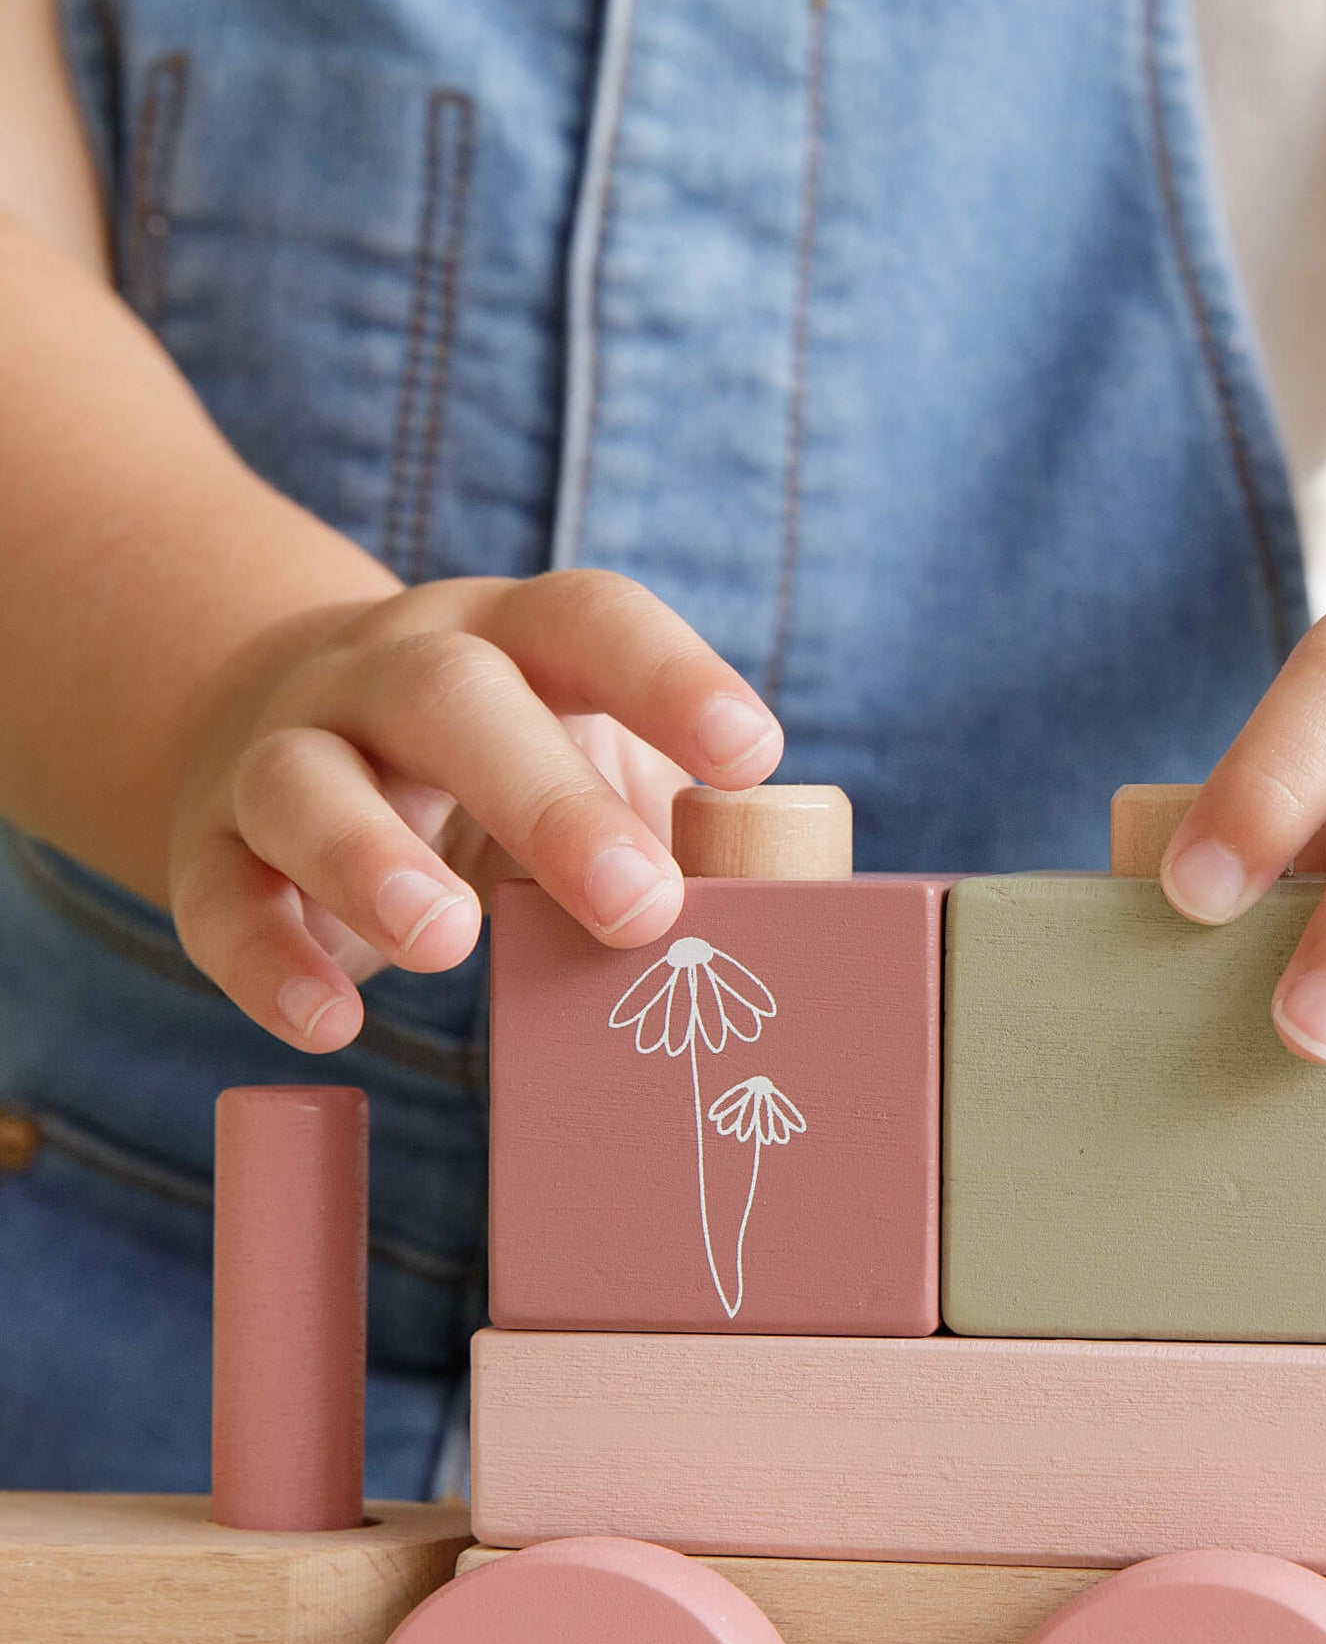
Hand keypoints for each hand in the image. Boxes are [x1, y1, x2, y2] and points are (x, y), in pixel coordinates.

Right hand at [166, 571, 782, 1050]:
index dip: (669, 676)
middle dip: (546, 798)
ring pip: (309, 782)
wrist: (272, 719)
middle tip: (638, 905)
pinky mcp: (211, 844)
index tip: (750, 754)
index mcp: (511, 640)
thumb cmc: (496, 764)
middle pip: (452, 699)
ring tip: (447, 944)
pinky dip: (268, 960)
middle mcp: (389, 672)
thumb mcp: (587, 758)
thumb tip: (796, 917)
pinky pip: (222, 897)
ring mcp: (287, 749)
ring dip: (374, 859)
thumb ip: (678, 822)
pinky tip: (330, 1022)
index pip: (588, 620)